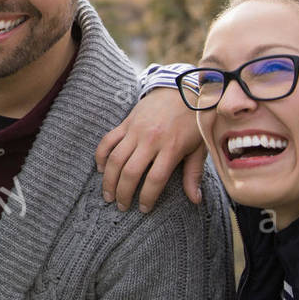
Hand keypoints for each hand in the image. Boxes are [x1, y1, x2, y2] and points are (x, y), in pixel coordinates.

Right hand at [95, 88, 205, 212]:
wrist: (183, 90)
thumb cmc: (194, 122)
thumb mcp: (199, 148)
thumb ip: (193, 174)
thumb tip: (195, 200)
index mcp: (171, 148)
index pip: (154, 180)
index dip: (147, 198)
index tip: (144, 209)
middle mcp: (151, 140)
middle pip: (130, 172)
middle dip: (123, 193)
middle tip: (121, 206)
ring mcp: (135, 131)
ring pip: (115, 159)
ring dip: (108, 180)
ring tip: (108, 195)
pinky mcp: (126, 123)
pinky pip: (108, 141)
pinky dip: (100, 155)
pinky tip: (99, 168)